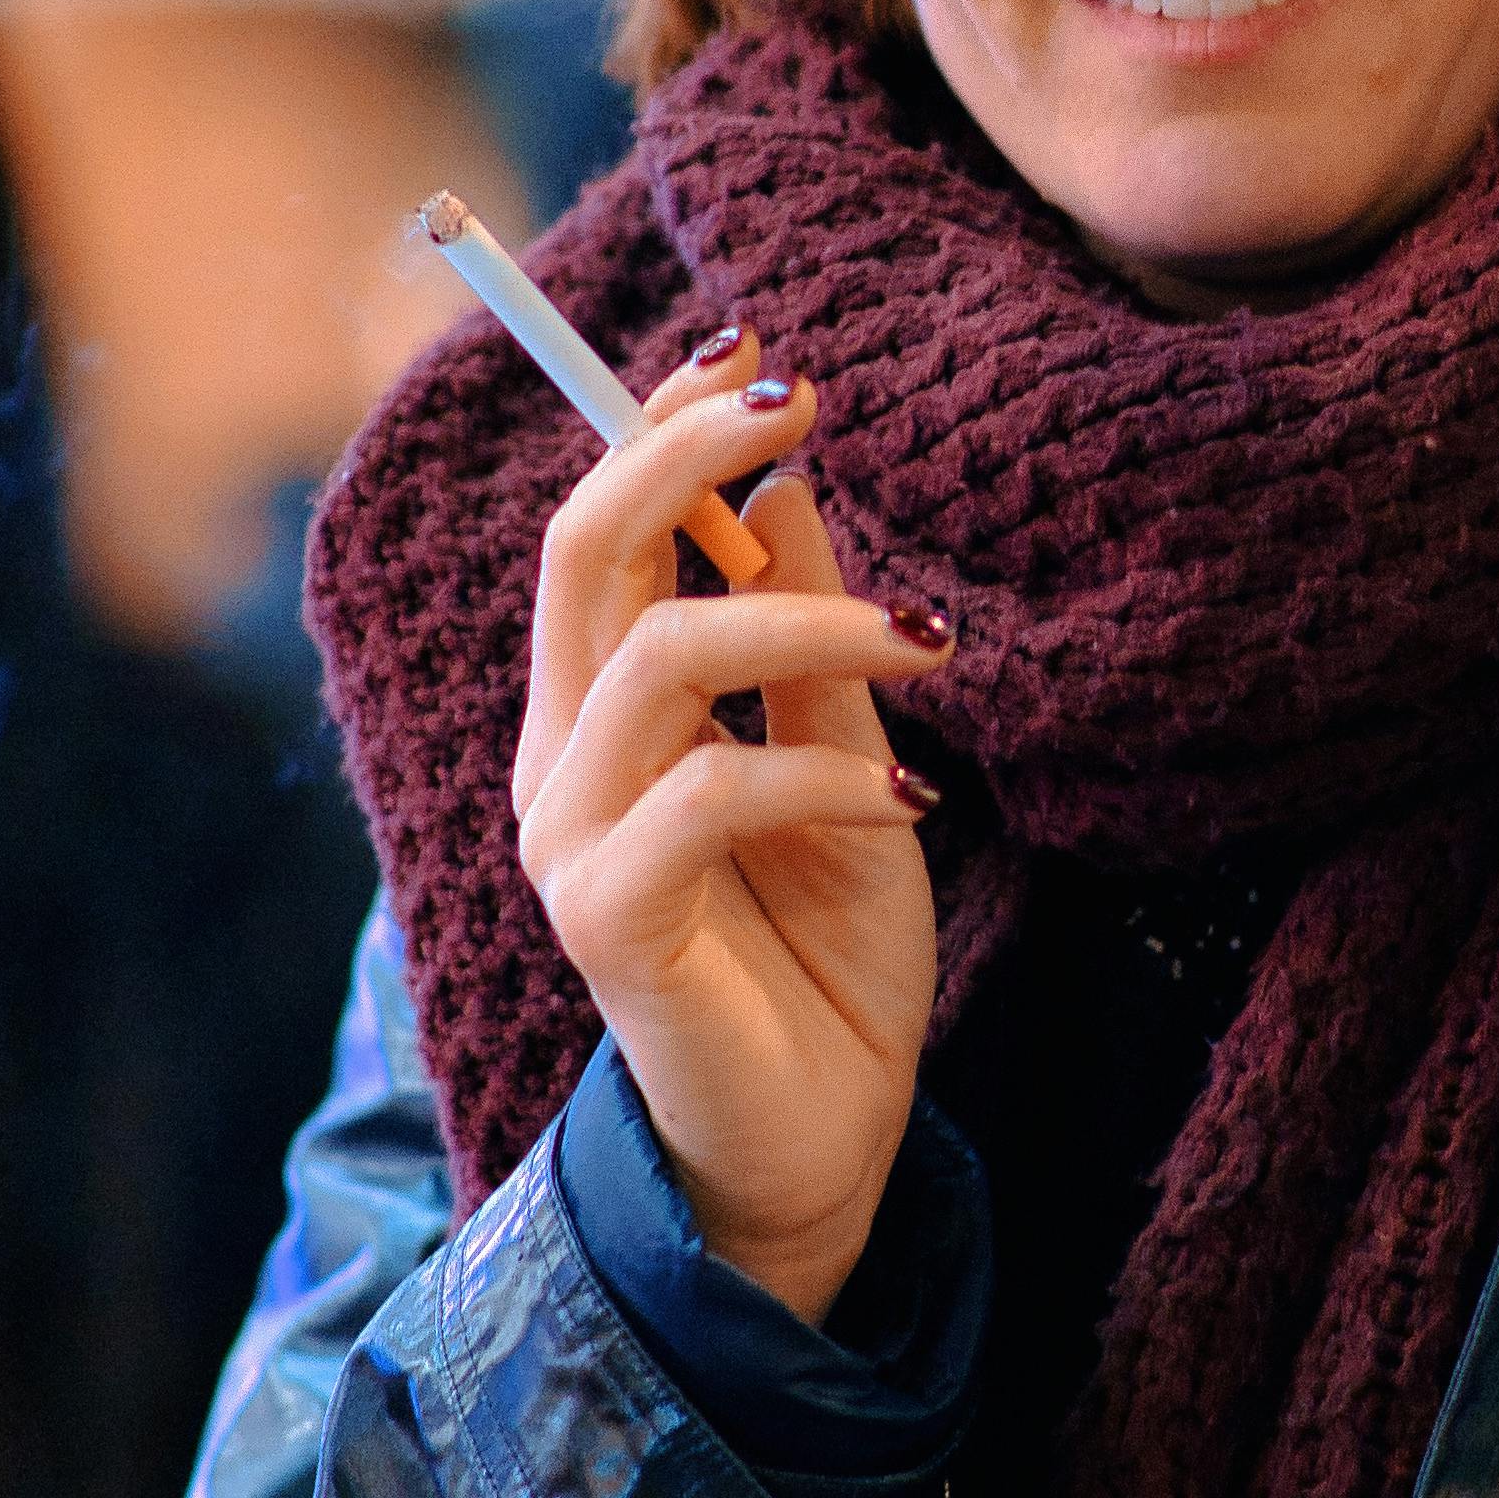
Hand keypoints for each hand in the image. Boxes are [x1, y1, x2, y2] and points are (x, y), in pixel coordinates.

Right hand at [511, 333, 948, 1321]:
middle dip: (684, 451)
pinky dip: (828, 769)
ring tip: (936, 644)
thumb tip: (790, 477)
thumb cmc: (830, 957)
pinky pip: (709, 790)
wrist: (826, 1143)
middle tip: (807, 404)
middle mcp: (562, 760)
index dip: (660, 423)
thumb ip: (810, 636)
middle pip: (580, 552)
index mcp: (600, 712)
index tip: (770, 355)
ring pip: (657, 653)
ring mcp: (571, 841)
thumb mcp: (845, 761)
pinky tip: (915, 798)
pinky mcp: (609, 921)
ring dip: (810, 613)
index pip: (596, 530)